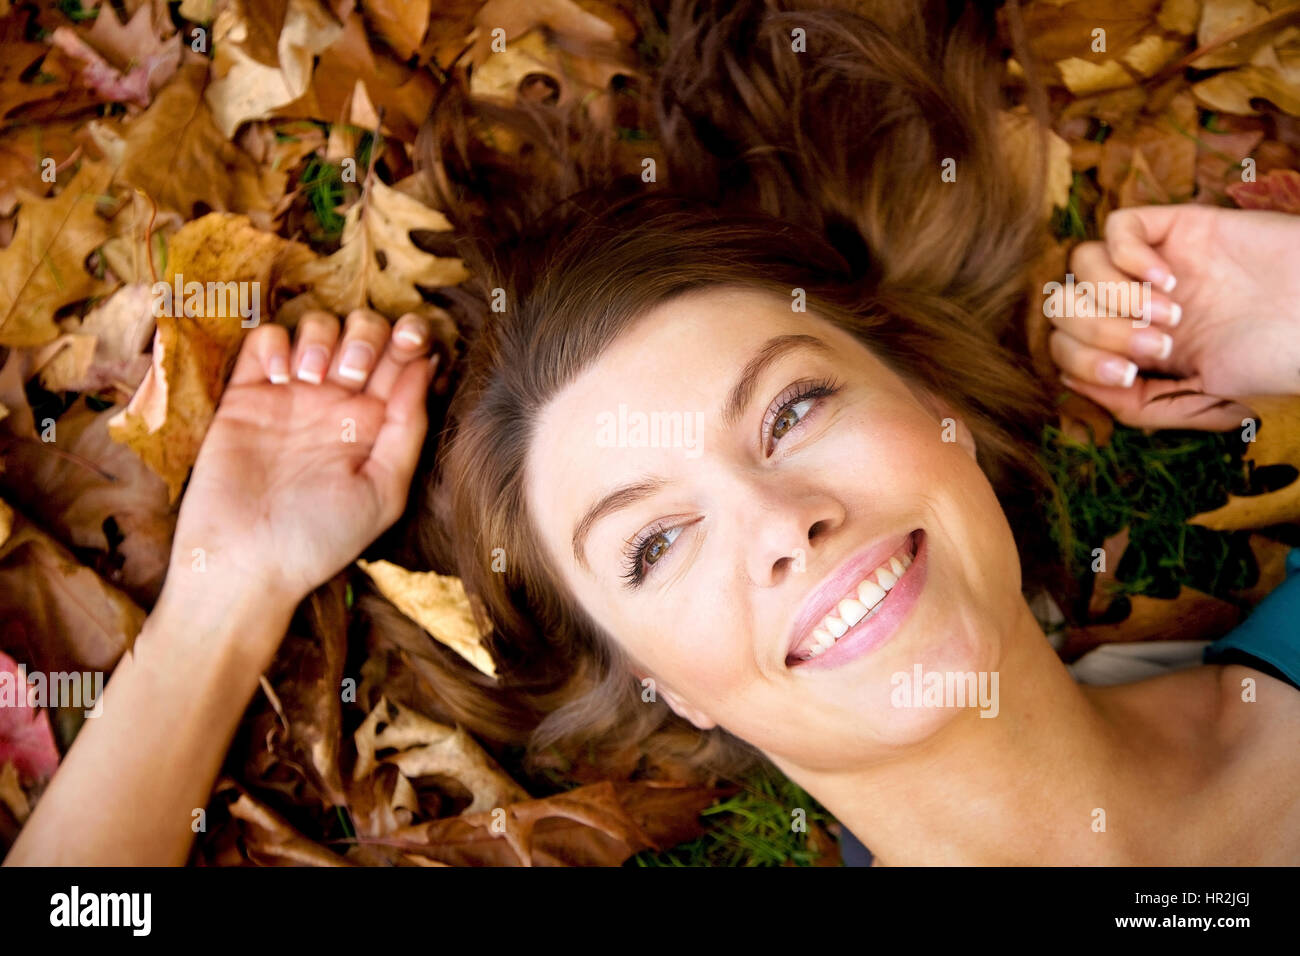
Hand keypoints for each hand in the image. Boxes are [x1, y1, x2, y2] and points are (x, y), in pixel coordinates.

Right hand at [166, 309, 437, 607]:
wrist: (244, 560)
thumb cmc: (321, 536)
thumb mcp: (384, 488)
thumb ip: (408, 425)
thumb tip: (427, 364)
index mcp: (379, 422)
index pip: (404, 359)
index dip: (412, 338)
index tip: (411, 343)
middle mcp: (340, 403)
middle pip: (364, 331)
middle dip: (366, 335)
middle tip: (351, 374)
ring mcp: (294, 395)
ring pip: (317, 326)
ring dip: (321, 337)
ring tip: (310, 379)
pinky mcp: (247, 394)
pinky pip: (265, 339)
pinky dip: (275, 343)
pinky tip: (278, 378)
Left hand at [1049, 205, 1299, 429]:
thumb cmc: (1275, 364)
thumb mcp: (1200, 400)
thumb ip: (1135, 403)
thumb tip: (1067, 381)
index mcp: (1133, 344)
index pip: (1063, 344)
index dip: (1081, 361)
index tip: (1129, 374)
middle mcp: (1135, 301)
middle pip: (1062, 304)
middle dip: (1099, 332)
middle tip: (1158, 345)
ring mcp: (1154, 262)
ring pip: (1081, 263)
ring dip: (1115, 295)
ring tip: (1172, 313)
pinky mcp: (1181, 225)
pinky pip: (1117, 225)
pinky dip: (1129, 254)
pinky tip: (1170, 279)